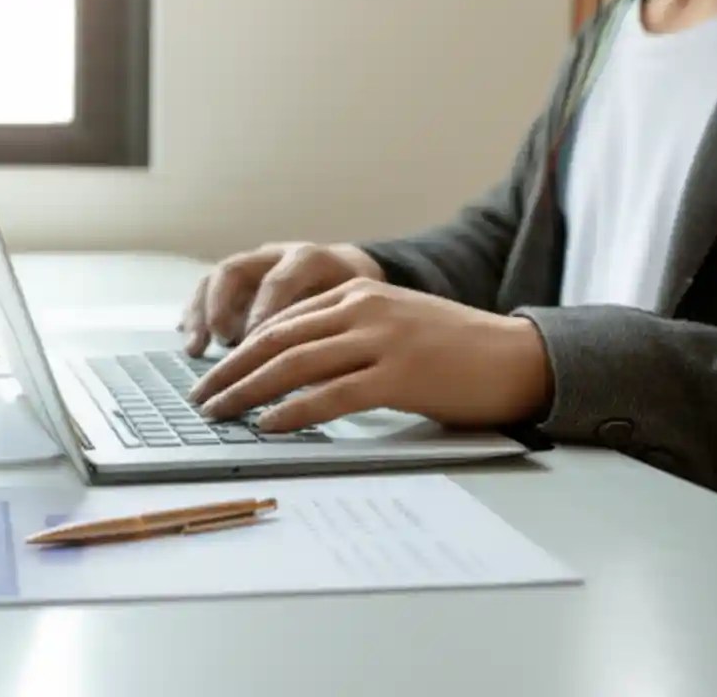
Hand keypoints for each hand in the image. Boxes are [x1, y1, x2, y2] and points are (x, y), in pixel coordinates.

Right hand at [178, 243, 384, 355]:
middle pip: (235, 271)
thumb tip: (314, 389)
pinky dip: (196, 316)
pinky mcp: (240, 279)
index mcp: (311, 260)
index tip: (253, 343)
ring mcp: (254, 264)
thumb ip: (336, 342)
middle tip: (220, 344)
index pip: (280, 280)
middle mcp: (277, 255)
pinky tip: (193, 345)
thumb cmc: (362, 307)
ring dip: (202, 314)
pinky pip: (207, 290)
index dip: (262, 311)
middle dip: (221, 309)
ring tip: (197, 350)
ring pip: (215, 279)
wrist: (359, 276)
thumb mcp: (358, 320)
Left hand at [188, 278, 552, 430]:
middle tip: (200, 398)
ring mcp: (381, 339)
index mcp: (356, 291)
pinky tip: (268, 425)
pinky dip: (294, 411)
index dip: (238, 351)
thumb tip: (286, 375)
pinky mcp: (399, 375)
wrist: (516, 358)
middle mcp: (362, 307)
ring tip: (221, 414)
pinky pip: (331, 394)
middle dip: (230, 371)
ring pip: (294, 364)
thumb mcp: (390, 328)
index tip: (212, 376)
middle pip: (276, 339)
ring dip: (248, 392)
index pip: (280, 321)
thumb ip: (342, 339)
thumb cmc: (452, 352)